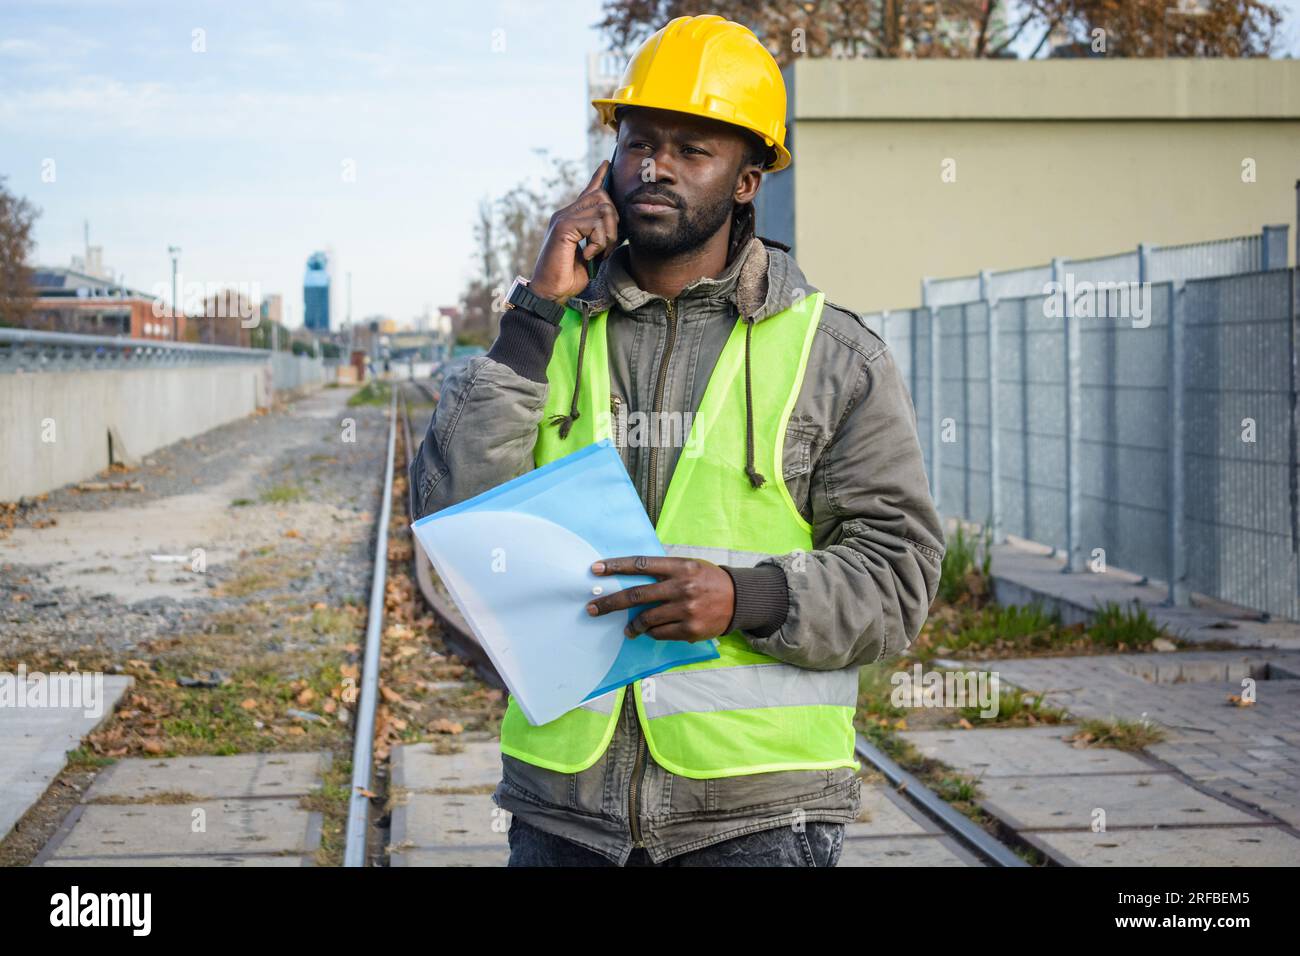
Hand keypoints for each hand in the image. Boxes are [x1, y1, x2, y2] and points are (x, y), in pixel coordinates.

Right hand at [528, 160, 619, 302]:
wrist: (550, 292)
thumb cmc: (568, 277)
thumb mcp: (590, 255)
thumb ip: (598, 238)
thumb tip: (613, 229)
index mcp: (570, 218)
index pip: (588, 192)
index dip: (598, 177)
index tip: (607, 164)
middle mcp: (565, 213)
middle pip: (603, 197)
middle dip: (614, 222)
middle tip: (607, 246)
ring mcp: (563, 218)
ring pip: (602, 210)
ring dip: (607, 236)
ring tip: (597, 253)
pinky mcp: (563, 227)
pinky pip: (594, 224)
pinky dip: (597, 243)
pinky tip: (587, 255)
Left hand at [585, 556, 733, 642]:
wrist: (739, 599)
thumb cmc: (707, 580)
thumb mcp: (689, 566)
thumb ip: (664, 570)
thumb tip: (631, 577)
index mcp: (679, 567)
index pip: (641, 564)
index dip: (616, 567)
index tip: (595, 569)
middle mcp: (681, 587)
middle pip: (636, 595)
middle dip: (609, 602)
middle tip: (592, 608)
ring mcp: (685, 610)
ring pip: (646, 619)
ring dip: (632, 626)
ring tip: (627, 629)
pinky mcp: (689, 629)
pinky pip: (660, 633)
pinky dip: (651, 633)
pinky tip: (651, 632)